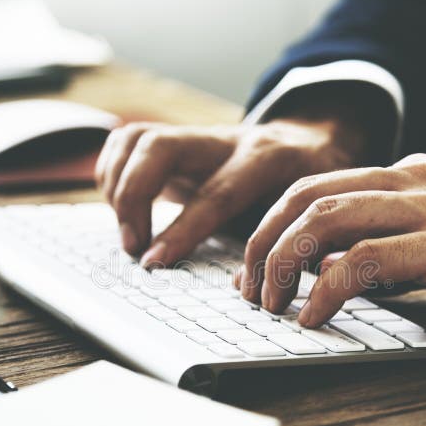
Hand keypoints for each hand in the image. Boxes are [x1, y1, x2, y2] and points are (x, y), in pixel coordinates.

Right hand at [94, 83, 395, 266]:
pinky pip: (127, 141)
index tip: (151, 263)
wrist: (309, 139)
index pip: (215, 195)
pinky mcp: (175, 141)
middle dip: (133, 196)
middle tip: (133, 246)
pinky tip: (120, 204)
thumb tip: (252, 288)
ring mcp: (195, 137)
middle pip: (160, 147)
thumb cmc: (312, 183)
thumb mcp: (314, 210)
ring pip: (138, 138)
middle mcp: (224, 141)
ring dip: (117, 184)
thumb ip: (290, 243)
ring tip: (128, 230)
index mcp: (265, 160)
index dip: (180, 231)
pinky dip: (111, 171)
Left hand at [240, 154, 425, 330]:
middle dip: (263, 241)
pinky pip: (367, 261)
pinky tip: (314, 318)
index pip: (321, 185)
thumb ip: (400, 241)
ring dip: (284, 263)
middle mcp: (415, 182)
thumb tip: (346, 273)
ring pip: (327, 219)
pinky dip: (328, 290)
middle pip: (309, 196)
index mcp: (413, 175)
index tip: (255, 264)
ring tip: (269, 304)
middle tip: (248, 288)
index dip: (276, 224)